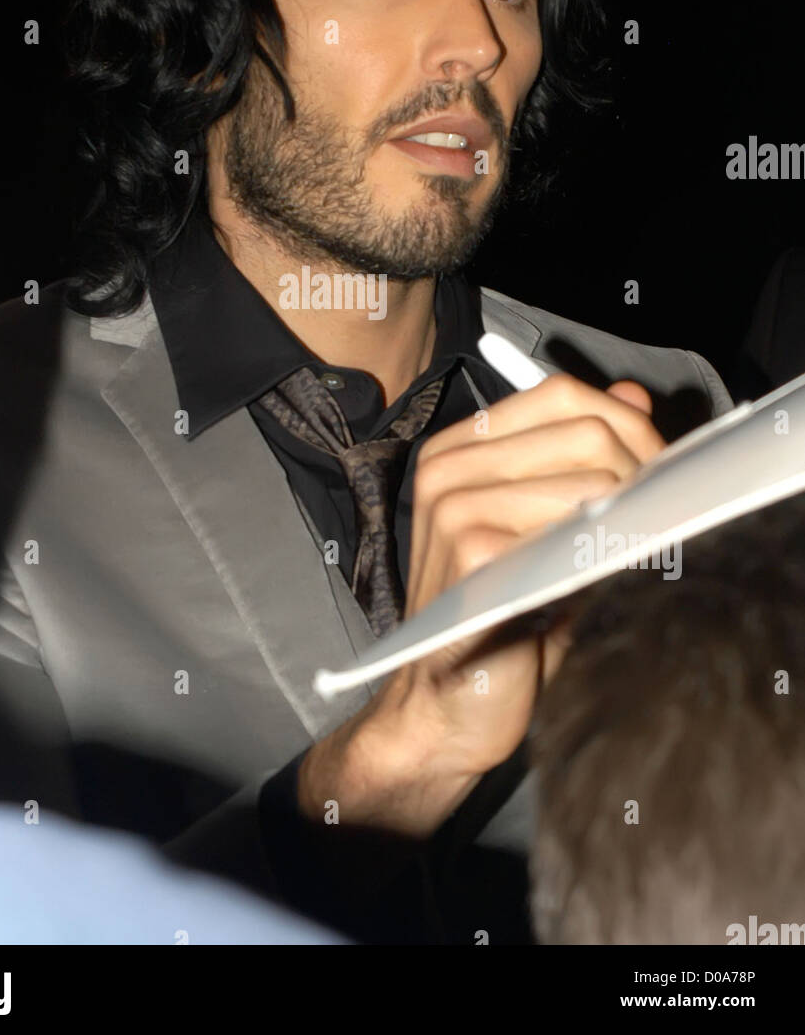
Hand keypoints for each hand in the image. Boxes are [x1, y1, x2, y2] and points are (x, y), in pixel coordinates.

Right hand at [298, 374, 663, 835]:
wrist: (447, 710)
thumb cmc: (505, 621)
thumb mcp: (551, 530)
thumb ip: (583, 463)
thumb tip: (635, 399)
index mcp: (458, 451)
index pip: (563, 396)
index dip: (629, 428)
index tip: (659, 477)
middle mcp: (447, 468)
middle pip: (585, 432)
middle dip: (642, 477)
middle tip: (659, 527)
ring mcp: (452, 508)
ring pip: (589, 482)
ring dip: (630, 522)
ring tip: (634, 560)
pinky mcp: (470, 554)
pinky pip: (573, 534)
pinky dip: (607, 558)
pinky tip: (606, 586)